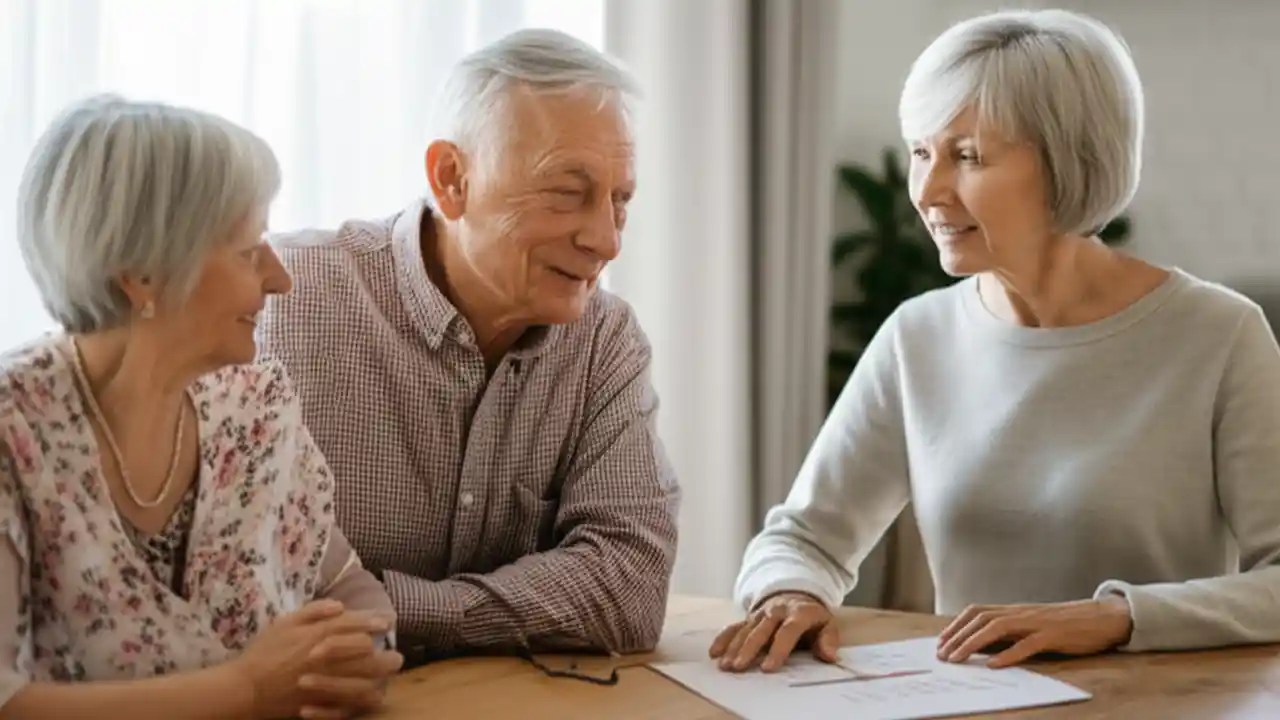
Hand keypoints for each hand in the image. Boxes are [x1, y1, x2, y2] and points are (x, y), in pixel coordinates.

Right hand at [228, 600, 397, 719]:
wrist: (245, 689)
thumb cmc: (264, 653)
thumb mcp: (284, 623)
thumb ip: (314, 611)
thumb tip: (340, 605)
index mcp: (319, 635)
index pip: (356, 624)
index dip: (375, 621)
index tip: (386, 622)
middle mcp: (328, 659)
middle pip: (370, 654)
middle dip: (387, 651)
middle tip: (392, 652)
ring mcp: (327, 684)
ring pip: (368, 682)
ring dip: (381, 676)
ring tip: (386, 673)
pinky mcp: (323, 706)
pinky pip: (353, 705)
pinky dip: (364, 699)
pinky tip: (371, 692)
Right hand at [708, 592, 838, 672]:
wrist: (796, 592)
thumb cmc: (811, 617)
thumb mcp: (827, 624)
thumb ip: (829, 640)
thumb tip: (829, 656)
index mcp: (797, 613)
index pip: (787, 631)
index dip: (777, 649)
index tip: (768, 668)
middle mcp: (775, 611)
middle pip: (760, 631)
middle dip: (748, 649)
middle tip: (739, 667)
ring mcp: (759, 614)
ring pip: (744, 630)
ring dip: (733, 647)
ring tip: (725, 665)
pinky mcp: (749, 618)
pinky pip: (734, 627)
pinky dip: (723, 639)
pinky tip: (714, 652)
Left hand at [936, 597, 1133, 668]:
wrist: (1102, 617)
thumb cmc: (1065, 624)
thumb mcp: (1032, 625)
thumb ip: (1011, 632)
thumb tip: (983, 647)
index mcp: (1015, 610)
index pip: (977, 611)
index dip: (956, 625)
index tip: (941, 641)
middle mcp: (1021, 612)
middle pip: (981, 618)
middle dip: (957, 636)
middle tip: (943, 655)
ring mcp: (1037, 622)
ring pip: (997, 627)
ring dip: (973, 643)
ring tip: (958, 659)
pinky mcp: (1054, 635)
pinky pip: (1028, 643)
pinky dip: (1009, 654)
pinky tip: (995, 664)